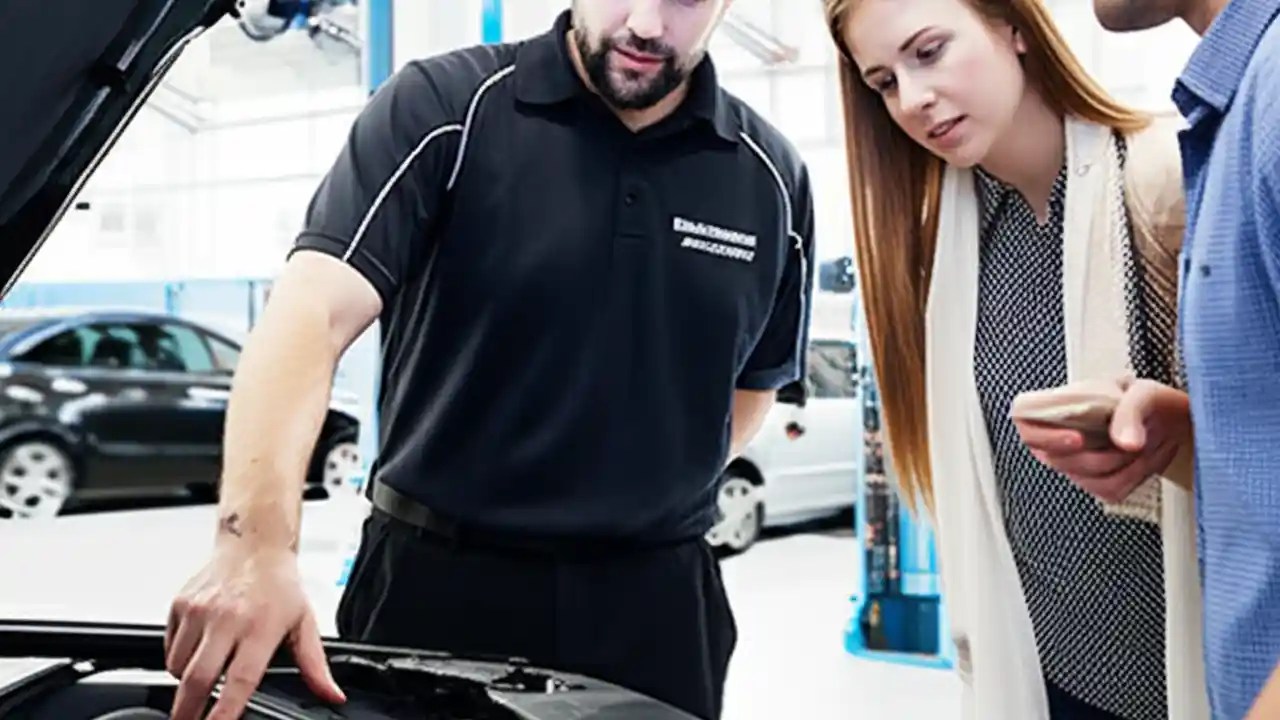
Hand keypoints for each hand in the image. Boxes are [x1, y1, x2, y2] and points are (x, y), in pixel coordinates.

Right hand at [165, 546, 345, 719]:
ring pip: (178, 666)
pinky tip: (196, 651)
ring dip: (185, 684)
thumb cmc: (280, 585)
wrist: (255, 544)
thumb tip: (332, 695)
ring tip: (202, 680)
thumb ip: (315, 666)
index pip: (240, 680)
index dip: (225, 711)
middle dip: (188, 712)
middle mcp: (227, 618)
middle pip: (198, 680)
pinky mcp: (180, 604)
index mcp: (261, 627)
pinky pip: (169, 647)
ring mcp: (200, 611)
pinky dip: (177, 659)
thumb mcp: (305, 624)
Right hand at [1014, 378, 1190, 502]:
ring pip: (1085, 478)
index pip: (1024, 422)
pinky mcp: (1094, 483)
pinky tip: (1144, 458)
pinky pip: (1108, 490)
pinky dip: (1135, 475)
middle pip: (1057, 459)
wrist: (1168, 423)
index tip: (1078, 438)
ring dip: (1124, 464)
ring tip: (1145, 444)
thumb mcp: (1143, 393)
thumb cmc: (1148, 402)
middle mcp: (1057, 436)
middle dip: (1100, 454)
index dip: (1043, 435)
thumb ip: (1130, 412)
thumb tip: (1125, 444)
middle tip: (1130, 440)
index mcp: (1056, 406)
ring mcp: (1074, 463)